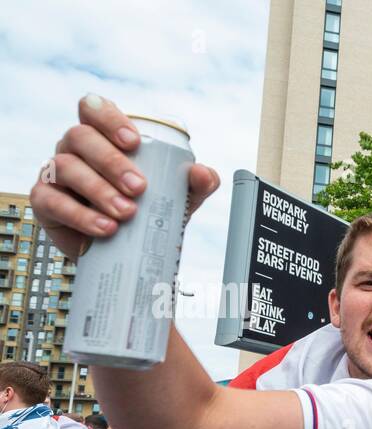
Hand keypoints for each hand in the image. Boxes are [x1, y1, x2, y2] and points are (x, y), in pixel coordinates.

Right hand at [30, 94, 220, 259]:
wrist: (125, 254)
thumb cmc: (147, 213)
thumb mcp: (175, 199)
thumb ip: (194, 185)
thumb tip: (203, 173)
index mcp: (101, 136)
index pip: (93, 108)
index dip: (109, 117)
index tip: (134, 141)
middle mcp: (73, 148)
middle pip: (80, 136)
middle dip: (111, 161)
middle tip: (139, 188)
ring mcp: (54, 173)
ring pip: (65, 167)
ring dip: (98, 190)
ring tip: (127, 214)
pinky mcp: (44, 202)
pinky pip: (51, 200)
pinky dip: (79, 215)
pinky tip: (105, 228)